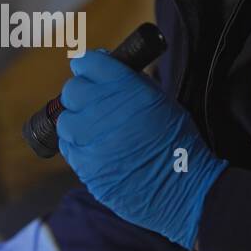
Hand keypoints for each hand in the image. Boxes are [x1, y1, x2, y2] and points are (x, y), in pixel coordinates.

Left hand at [57, 49, 226, 248]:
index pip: (88, 63)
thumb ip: (128, 81)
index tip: (86, 72)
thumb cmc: (177, 142)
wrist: (185, 187)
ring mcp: (91, 141)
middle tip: (93, 106)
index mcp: (126, 88)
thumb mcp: (159, 99)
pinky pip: (69, 148)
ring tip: (96, 132)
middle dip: (80, 95)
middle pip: (72, 91)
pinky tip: (97, 150)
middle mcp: (105, 110)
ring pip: (65, 121)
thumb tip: (102, 66)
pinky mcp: (85, 167)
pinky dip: (78, 147)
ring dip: (77, 123)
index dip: (86, 67)